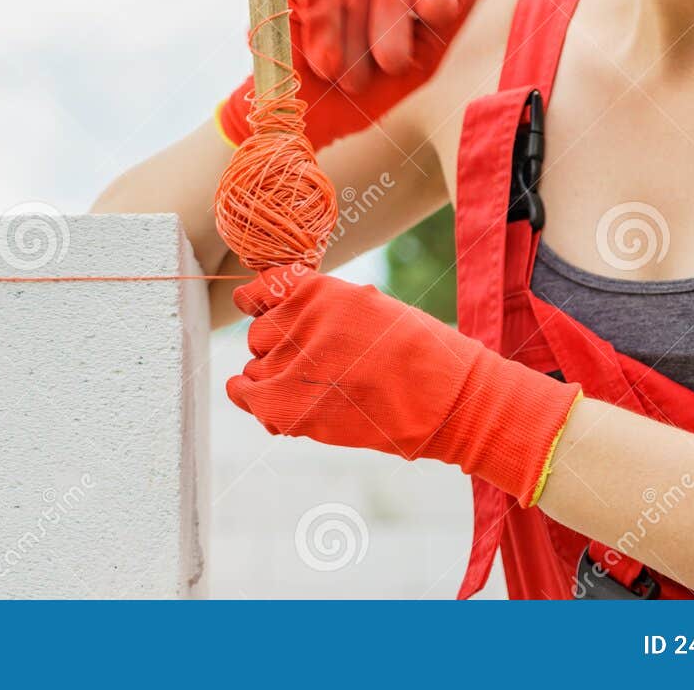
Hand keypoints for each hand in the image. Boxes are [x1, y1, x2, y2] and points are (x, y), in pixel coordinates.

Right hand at [214, 0, 482, 151]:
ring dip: (354, 46)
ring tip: (348, 79)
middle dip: (392, 25)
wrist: (304, 124)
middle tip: (390, 64)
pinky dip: (325, 33)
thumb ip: (444, 30)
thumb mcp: (412, 73)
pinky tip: (324, 63)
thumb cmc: (359, 99)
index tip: (435, 13)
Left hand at [225, 265, 582, 506]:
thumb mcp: (368, 308)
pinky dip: (253, 399)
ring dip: (272, 378)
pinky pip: (247, 394)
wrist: (447, 400)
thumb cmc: (415, 354)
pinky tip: (273, 404)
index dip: (262, 303)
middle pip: (259, 334)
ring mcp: (293, 364)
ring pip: (255, 367)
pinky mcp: (290, 404)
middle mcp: (301, 321)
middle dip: (277, 348)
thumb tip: (275, 310)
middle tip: (312, 365)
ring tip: (311, 389)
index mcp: (321, 290)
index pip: (262, 287)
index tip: (265, 312)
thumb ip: (322, 309)